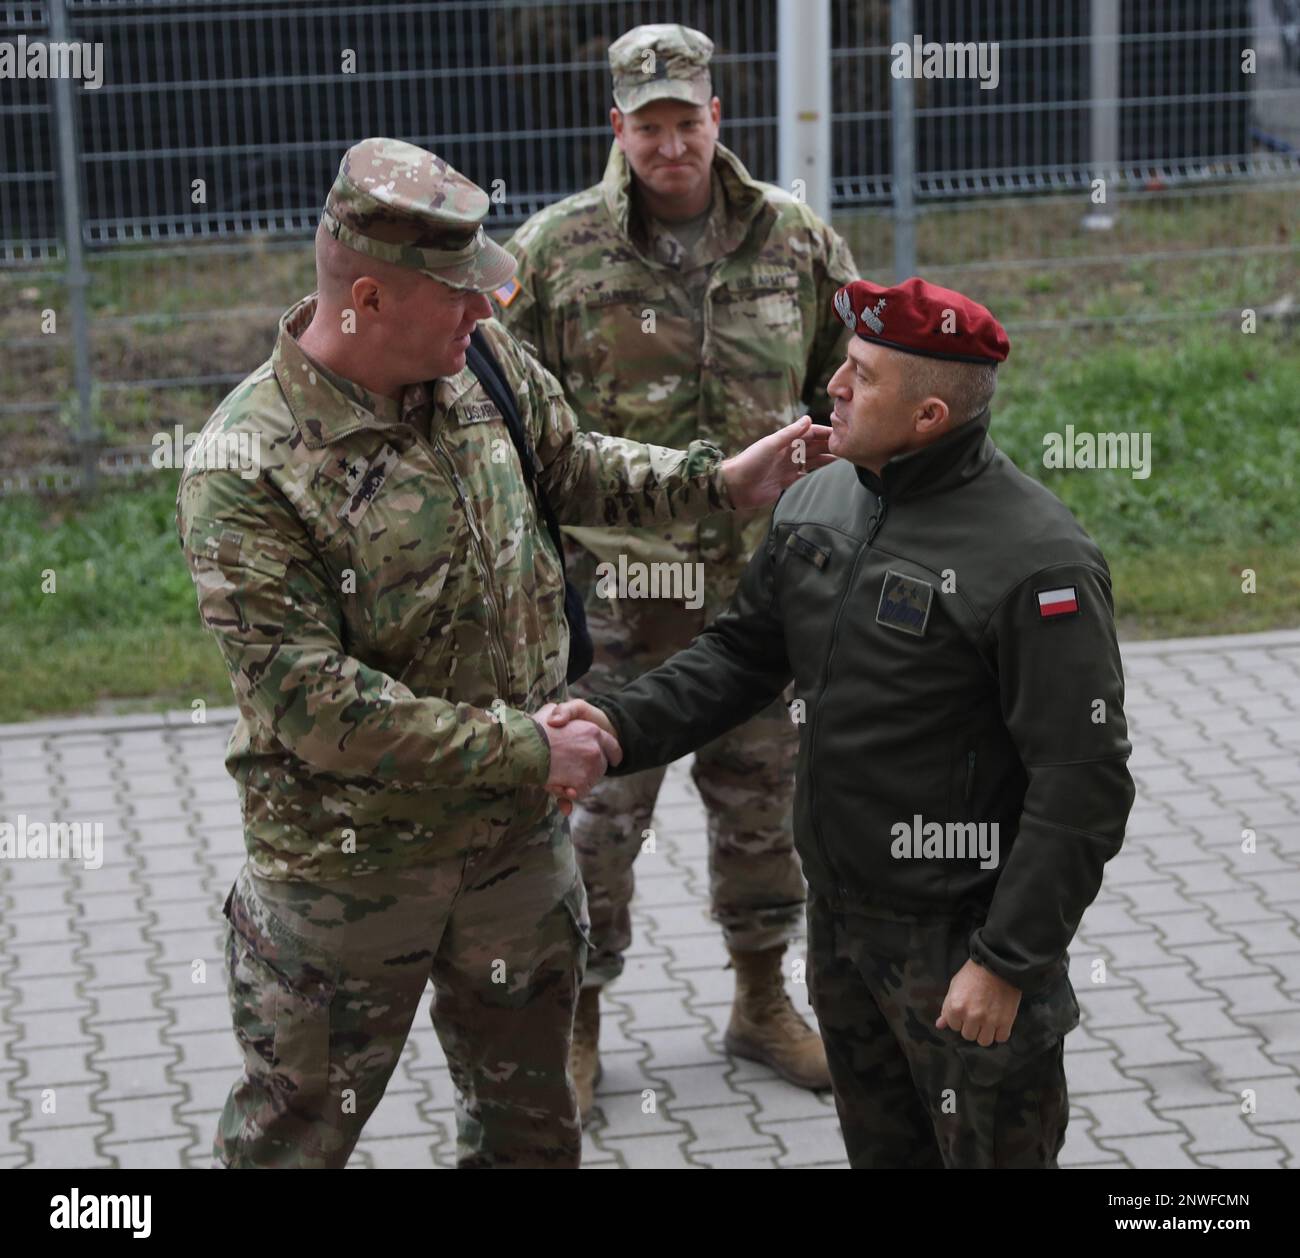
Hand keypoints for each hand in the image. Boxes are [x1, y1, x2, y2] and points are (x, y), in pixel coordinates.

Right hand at [533, 703, 621, 814]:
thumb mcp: (551, 711)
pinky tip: (557, 787)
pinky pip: (578, 794)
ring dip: (577, 782)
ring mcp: (589, 768)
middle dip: (590, 770)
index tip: (614, 760)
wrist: (523, 747)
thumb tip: (558, 720)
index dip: (613, 754)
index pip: (613, 746)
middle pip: (601, 766)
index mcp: (593, 731)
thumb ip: (561, 715)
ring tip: (558, 777)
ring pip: (590, 781)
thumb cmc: (534, 728)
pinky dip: (569, 795)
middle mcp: (595, 750)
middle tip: (571, 770)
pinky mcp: (580, 784)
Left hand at [720, 414, 837, 508]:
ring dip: (828, 461)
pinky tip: (831, 477)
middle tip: (851, 448)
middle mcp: (790, 453)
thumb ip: (790, 433)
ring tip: (847, 463)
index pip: (811, 433)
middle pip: (815, 447)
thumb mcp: (770, 444)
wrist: (735, 487)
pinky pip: (808, 478)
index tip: (844, 433)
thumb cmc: (750, 462)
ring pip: (814, 462)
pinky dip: (819, 477)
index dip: (826, 433)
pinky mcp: (788, 484)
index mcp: (786, 441)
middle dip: (832, 446)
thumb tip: (808, 418)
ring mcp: (790, 468)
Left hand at [936, 959, 1022, 1046]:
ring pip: (984, 1041)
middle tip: (976, 1014)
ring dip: (985, 1032)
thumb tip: (940, 1024)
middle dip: (971, 1026)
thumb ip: (947, 1008)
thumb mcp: (955, 986)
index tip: (965, 1010)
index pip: (953, 1026)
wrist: (997, 964)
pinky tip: (998, 1022)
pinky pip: (1000, 1038)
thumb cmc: (974, 973)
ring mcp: (989, 1020)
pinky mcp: (1005, 1021)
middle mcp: (971, 1016)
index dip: (959, 1018)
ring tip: (987, 1020)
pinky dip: (999, 1032)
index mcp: (956, 1007)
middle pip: (968, 1035)